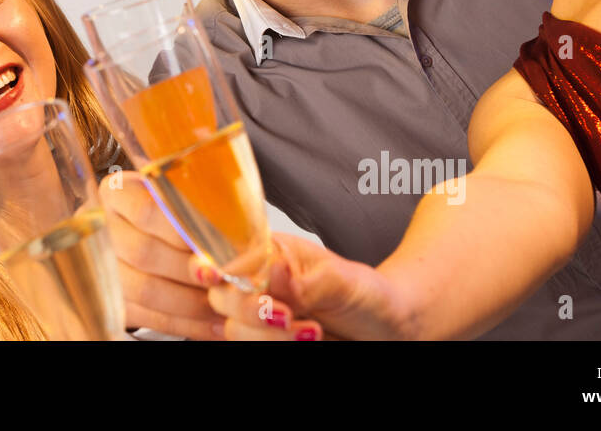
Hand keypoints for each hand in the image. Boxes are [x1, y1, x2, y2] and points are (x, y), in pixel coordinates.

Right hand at [99, 170, 224, 339]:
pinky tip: (213, 326)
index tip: (216, 244)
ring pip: (145, 290)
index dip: (183, 231)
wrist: (137, 230)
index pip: (147, 210)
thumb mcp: (178, 194)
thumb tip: (235, 239)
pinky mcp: (112, 299)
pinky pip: (147, 317)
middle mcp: (101, 228)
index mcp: (117, 192)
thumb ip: (197, 209)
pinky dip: (185, 325)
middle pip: (144, 253)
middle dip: (190, 271)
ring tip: (223, 305)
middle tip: (225, 278)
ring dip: (191, 303)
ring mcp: (102, 266)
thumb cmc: (170, 210)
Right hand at [196, 233, 415, 340]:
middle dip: (250, 311)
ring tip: (312, 332)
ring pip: (233, 331)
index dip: (212, 268)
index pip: (224, 256)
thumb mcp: (343, 280)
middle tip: (289, 315)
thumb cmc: (367, 296)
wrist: (389, 331)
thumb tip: (272, 268)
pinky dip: (273, 346)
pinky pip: (249, 347)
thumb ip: (304, 280)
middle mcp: (257, 284)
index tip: (214, 276)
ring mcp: (257, 318)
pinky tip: (308, 341)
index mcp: (268, 254)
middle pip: (220, 298)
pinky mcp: (264, 341)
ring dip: (267, 336)